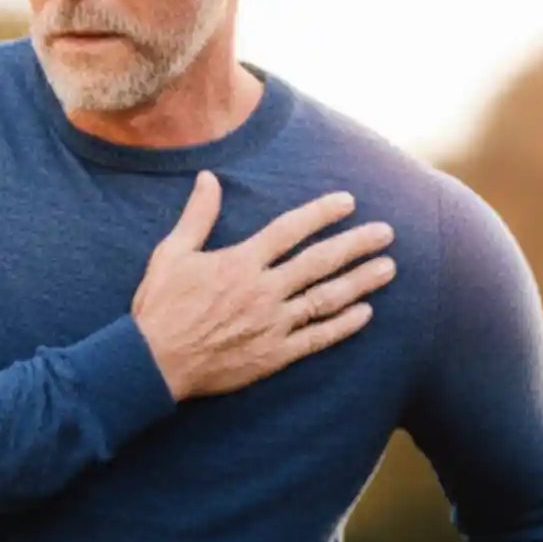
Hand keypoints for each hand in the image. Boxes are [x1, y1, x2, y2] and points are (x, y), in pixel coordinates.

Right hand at [132, 171, 396, 400]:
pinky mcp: (273, 355)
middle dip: (356, 244)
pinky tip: (365, 313)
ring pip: (326, 298)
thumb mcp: (171, 254)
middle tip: (387, 232)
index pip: (290, 230)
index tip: (348, 202)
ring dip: (360, 282)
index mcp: (240, 263)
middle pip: (319, 262)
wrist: (154, 362)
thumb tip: (208, 179)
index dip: (321, 213)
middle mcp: (263, 291)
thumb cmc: (159, 307)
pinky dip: (343, 326)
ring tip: (388, 268)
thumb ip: (197, 216)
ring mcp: (271, 324)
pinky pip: (316, 338)